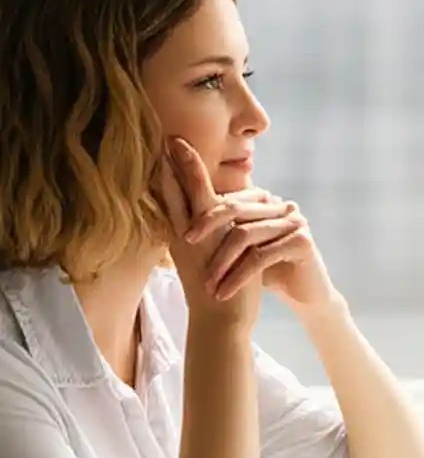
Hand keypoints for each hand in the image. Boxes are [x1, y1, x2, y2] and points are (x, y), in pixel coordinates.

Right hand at [153, 137, 262, 327]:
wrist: (223, 322)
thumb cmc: (225, 297)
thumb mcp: (220, 264)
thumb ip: (219, 245)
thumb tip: (229, 233)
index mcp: (185, 241)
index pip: (174, 207)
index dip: (169, 183)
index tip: (164, 160)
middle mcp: (182, 235)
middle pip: (169, 196)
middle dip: (165, 167)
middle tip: (160, 135)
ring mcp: (193, 233)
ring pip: (180, 191)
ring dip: (175, 164)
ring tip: (170, 137)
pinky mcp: (207, 233)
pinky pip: (197, 196)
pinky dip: (189, 173)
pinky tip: (182, 152)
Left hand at [184, 185, 339, 312]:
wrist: (303, 295)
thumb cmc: (268, 270)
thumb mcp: (241, 247)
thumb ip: (220, 228)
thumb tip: (175, 213)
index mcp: (265, 201)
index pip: (228, 195)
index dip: (203, 208)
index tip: (181, 229)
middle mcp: (280, 205)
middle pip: (235, 207)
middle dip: (207, 225)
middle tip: (186, 241)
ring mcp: (293, 221)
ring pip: (245, 234)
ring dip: (222, 261)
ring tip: (207, 283)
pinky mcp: (302, 242)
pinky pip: (261, 257)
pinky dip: (239, 276)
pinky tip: (224, 292)